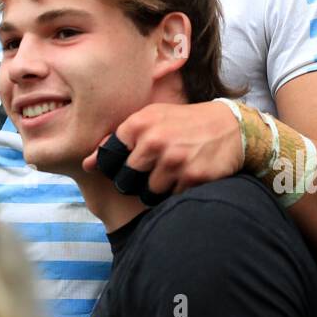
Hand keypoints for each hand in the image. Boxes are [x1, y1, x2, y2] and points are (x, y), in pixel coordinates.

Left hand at [81, 100, 244, 194]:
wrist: (229, 126)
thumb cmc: (182, 123)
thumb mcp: (150, 119)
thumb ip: (117, 140)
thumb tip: (86, 164)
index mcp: (139, 123)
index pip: (108, 158)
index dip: (115, 166)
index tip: (126, 164)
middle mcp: (154, 141)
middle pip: (125, 181)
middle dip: (135, 182)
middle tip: (151, 171)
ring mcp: (174, 160)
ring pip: (148, 193)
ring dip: (157, 189)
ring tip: (171, 172)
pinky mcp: (192, 177)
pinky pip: (171, 197)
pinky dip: (176, 192)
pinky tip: (186, 176)